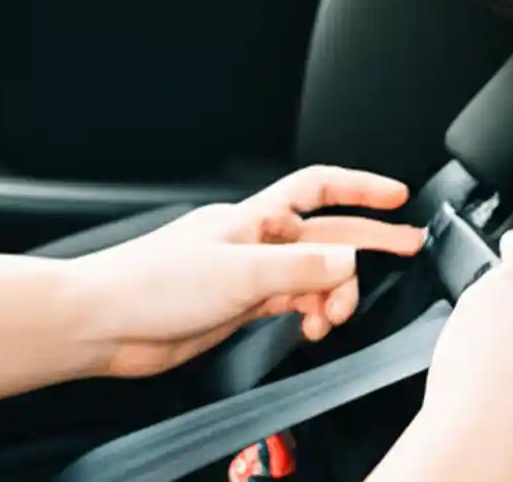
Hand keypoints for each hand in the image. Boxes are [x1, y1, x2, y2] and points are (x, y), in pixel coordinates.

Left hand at [70, 165, 423, 378]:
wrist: (103, 324)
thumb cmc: (150, 284)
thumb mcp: (239, 272)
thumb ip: (300, 269)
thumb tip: (350, 262)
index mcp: (256, 217)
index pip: (319, 188)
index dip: (361, 187)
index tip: (397, 195)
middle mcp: (258, 240)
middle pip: (327, 235)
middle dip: (370, 241)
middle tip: (409, 247)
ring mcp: (250, 273)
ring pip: (314, 276)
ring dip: (334, 294)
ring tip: (337, 315)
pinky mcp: (240, 305)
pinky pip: (294, 302)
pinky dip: (310, 312)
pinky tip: (312, 326)